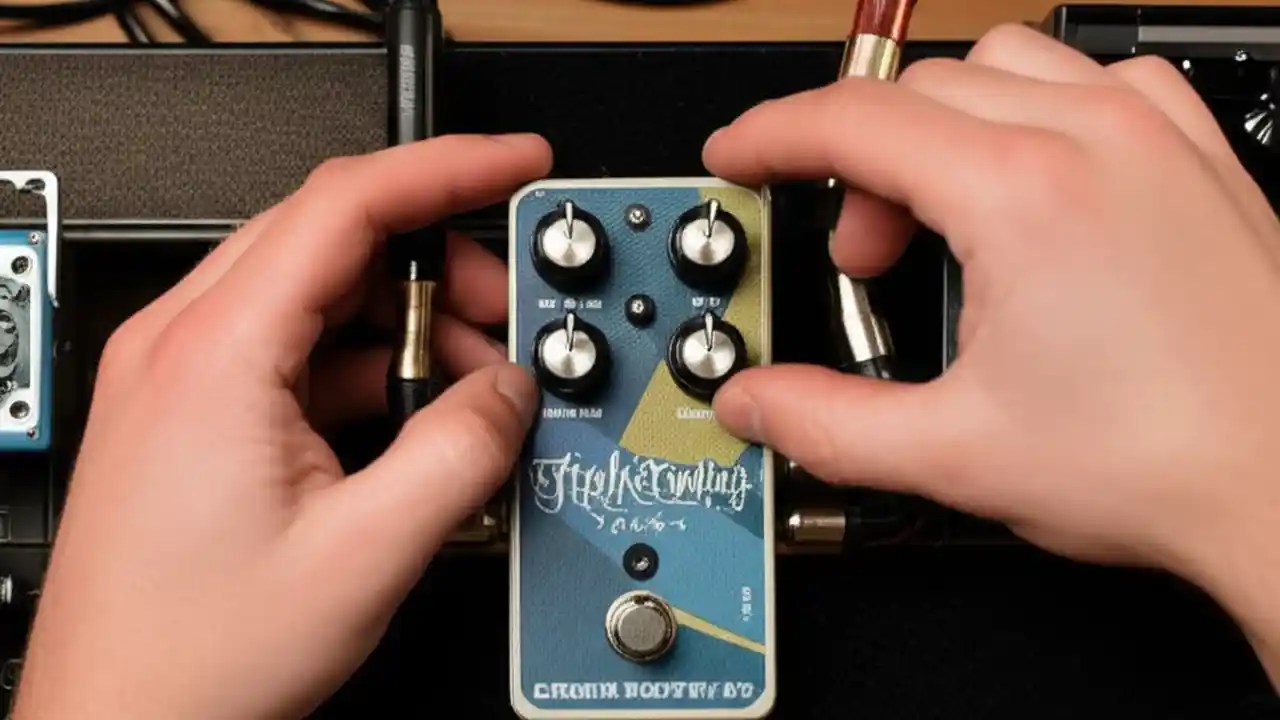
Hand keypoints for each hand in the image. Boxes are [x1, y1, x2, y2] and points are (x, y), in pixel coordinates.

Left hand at [14, 135, 551, 718]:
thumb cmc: (191, 659)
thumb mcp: (365, 554)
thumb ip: (461, 453)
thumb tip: (509, 391)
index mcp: (215, 354)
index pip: (346, 202)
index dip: (448, 168)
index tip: (515, 162)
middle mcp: (184, 346)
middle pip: (336, 242)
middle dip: (440, 266)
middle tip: (507, 316)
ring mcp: (183, 380)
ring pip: (321, 299)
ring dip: (406, 327)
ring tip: (468, 391)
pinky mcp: (195, 418)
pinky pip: (299, 354)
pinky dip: (368, 370)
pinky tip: (414, 424)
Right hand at [704, 25, 1279, 683]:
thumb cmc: (1167, 458)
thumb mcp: (957, 452)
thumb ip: (827, 423)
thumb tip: (754, 402)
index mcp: (1021, 194)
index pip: (854, 120)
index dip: (774, 136)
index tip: (742, 154)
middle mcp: (1093, 139)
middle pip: (917, 92)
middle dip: (856, 164)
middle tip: (862, 258)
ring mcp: (1154, 137)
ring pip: (1001, 65)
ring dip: (940, 128)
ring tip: (942, 218)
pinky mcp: (1196, 157)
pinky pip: (1092, 81)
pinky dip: (1033, 113)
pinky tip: (1032, 185)